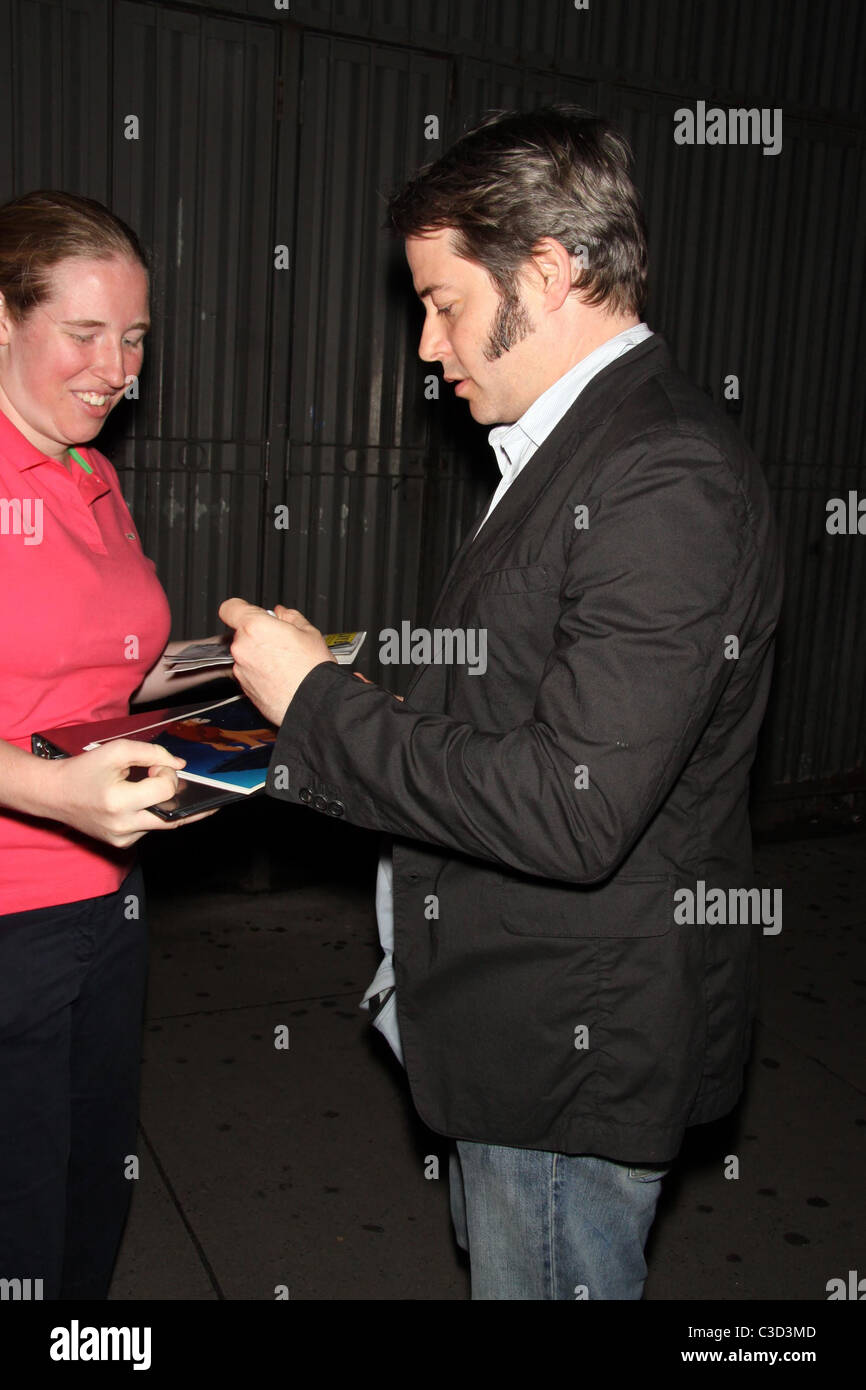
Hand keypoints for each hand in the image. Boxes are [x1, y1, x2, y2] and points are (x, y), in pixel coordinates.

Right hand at [49, 740, 217, 847]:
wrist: (55, 793)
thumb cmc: (84, 770)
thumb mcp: (117, 751)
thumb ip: (152, 753)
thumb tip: (180, 764)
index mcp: (119, 802)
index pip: (166, 791)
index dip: (167, 773)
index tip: (155, 766)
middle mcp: (122, 826)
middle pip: (175, 817)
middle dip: (180, 796)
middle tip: (178, 782)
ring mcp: (122, 838)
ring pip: (163, 823)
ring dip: (162, 804)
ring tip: (146, 788)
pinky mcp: (121, 843)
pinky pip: (149, 829)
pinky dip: (150, 814)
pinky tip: (136, 802)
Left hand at [218, 599, 335, 725]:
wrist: (314, 703)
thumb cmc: (312, 670)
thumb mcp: (309, 633)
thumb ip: (290, 617)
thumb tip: (283, 613)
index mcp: (255, 627)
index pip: (230, 608)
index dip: (239, 608)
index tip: (249, 612)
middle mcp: (242, 648)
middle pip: (241, 633)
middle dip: (258, 635)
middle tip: (280, 641)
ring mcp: (241, 669)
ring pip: (245, 654)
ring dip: (259, 655)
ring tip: (284, 663)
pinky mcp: (244, 688)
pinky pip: (248, 673)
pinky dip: (260, 673)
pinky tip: (280, 677)